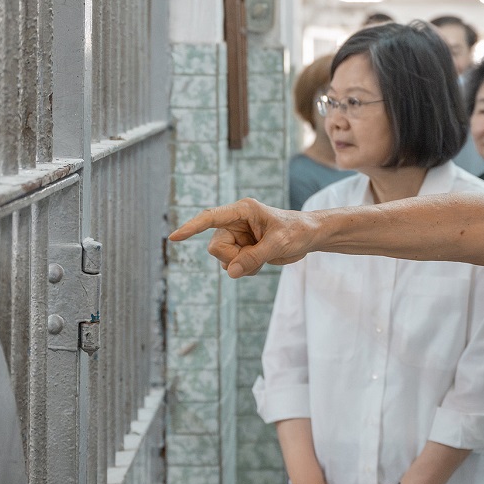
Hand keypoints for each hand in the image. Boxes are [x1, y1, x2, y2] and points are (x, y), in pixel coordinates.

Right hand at [168, 199, 314, 277]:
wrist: (309, 237)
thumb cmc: (297, 231)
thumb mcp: (278, 243)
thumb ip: (254, 257)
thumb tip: (231, 272)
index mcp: (242, 210)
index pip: (210, 218)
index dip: (191, 228)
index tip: (174, 238)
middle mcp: (235, 222)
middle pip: (215, 247)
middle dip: (233, 258)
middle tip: (257, 256)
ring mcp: (237, 237)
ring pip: (223, 259)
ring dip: (241, 265)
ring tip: (263, 257)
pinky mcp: (241, 249)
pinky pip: (232, 266)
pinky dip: (245, 269)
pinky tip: (261, 262)